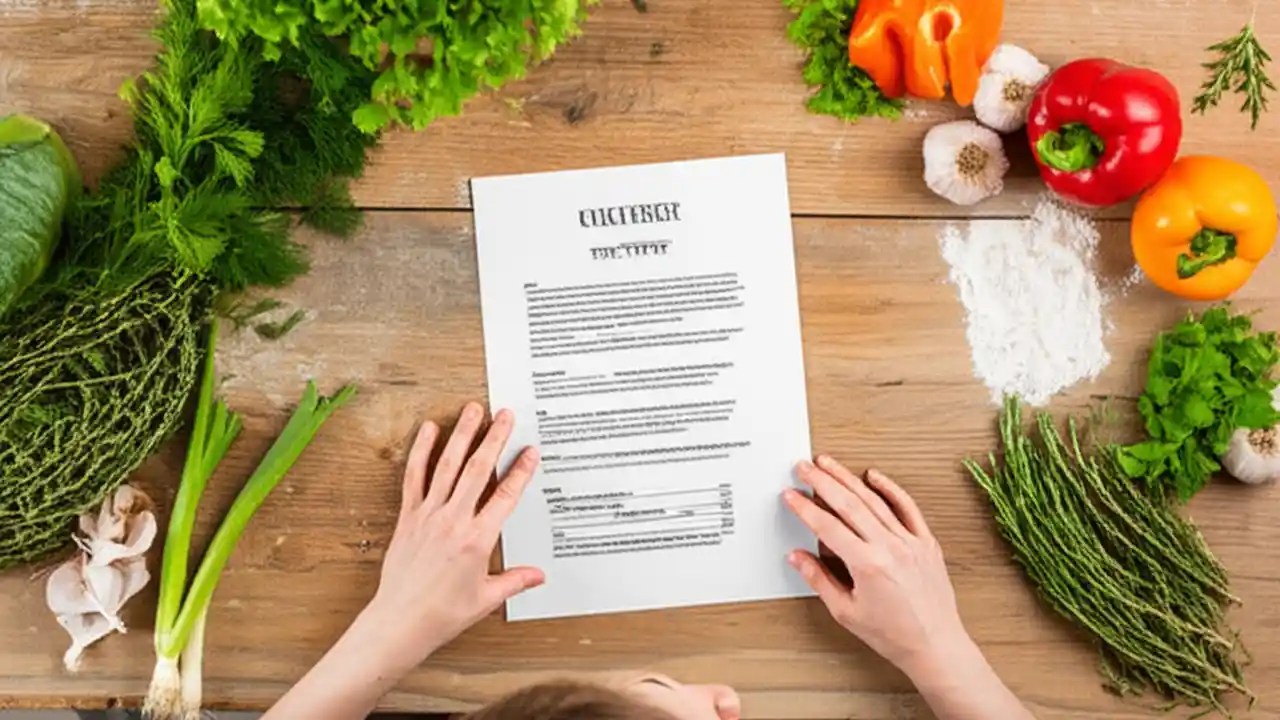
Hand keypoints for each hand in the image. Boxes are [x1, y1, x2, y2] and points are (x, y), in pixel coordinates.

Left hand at [359, 402, 543, 673]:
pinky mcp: (408, 516)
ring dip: (462, 435)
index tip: (530, 452)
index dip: (520, 471)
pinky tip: (429, 430)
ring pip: (449, 466)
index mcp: (477, 540)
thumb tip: (538, 575)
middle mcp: (453, 521)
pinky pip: (415, 477)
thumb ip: (515, 581)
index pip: (505, 497)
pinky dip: (422, 451)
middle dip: (494, 439)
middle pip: (478, 470)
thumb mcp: (486, 598)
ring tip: (472, 411)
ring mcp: (428, 515)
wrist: (401, 621)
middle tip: (505, 415)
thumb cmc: (442, 613)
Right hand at [782, 457, 968, 680]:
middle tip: (804, 467)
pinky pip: (907, 507)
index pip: (827, 526)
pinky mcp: (926, 542)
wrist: (935, 645)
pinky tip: (874, 476)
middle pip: (849, 504)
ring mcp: (910, 542)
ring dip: (848, 478)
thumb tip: (797, 557)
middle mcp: (890, 548)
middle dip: (822, 481)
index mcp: (868, 565)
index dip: (805, 508)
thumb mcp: (846, 612)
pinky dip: (890, 488)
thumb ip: (818, 579)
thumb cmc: (894, 634)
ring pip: (875, 500)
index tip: (791, 495)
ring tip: (829, 464)